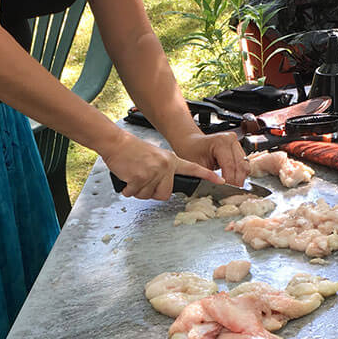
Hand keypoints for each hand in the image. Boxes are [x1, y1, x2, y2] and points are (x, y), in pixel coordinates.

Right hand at [103, 132, 221, 199]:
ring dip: (139, 191)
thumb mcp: (156, 157)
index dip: (207, 176)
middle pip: (165, 194)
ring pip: (149, 195)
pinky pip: (135, 193)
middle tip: (143, 181)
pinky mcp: (140, 176)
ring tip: (134, 176)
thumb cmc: (133, 151)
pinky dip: (128, 190)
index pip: (193, 168)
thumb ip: (165, 170)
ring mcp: (154, 171)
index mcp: (171, 160)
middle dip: (152, 192)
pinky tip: (127, 179)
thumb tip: (164, 187)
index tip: (221, 180)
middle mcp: (165, 165)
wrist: (116, 143)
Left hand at [172, 130, 248, 187]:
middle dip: (237, 180)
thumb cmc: (191, 152)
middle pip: (240, 165)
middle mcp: (230, 139)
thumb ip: (210, 176)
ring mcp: (235, 142)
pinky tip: (235, 178)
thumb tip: (221, 186)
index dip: (231, 180)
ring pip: (245, 164)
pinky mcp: (238, 146)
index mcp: (220, 142)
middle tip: (233, 191)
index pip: (230, 165)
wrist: (191, 143)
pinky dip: (240, 172)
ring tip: (234, 185)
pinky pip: (244, 162)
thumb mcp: (197, 166)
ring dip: (240, 176)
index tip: (229, 190)